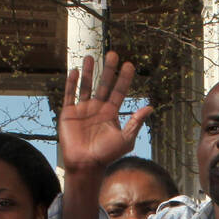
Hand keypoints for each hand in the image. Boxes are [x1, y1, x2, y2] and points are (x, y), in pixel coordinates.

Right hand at [59, 52, 153, 172]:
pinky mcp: (69, 113)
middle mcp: (97, 109)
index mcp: (111, 114)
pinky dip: (71, 83)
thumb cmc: (107, 155)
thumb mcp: (125, 139)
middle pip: (104, 84)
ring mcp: (83, 109)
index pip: (119, 92)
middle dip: (108, 70)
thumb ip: (135, 123)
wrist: (86, 165)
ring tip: (91, 56)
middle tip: (112, 54)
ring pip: (86, 86)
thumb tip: (150, 107)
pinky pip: (70, 95)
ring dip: (88, 71)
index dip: (124, 78)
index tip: (129, 64)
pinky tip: (74, 70)